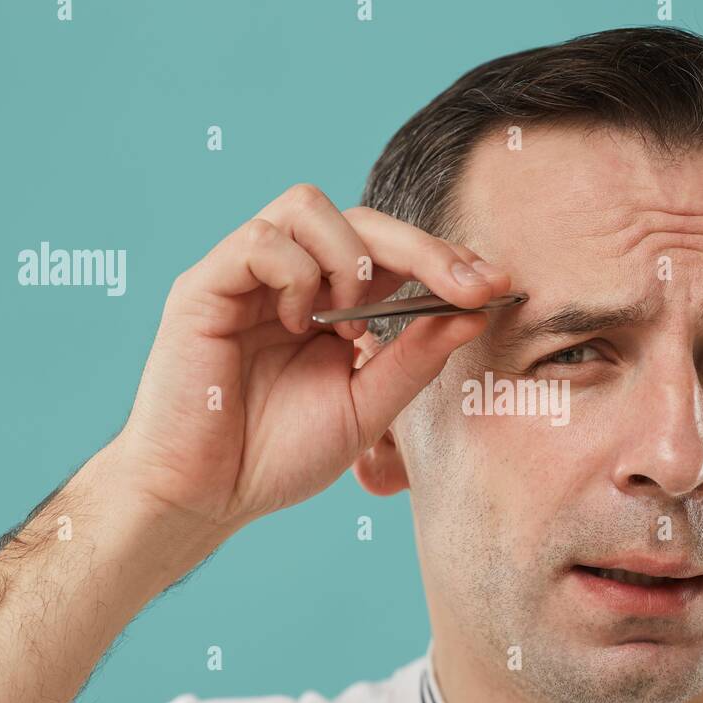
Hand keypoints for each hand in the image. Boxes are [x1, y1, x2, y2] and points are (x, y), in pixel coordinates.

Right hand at [112, 184, 508, 530]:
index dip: (444, 258)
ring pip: (307, 205)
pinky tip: (299, 323)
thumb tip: (475, 310)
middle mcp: (288, 278)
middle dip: (425, 247)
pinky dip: (295, 274)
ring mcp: (246, 276)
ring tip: (352, 319)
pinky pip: (261, 240)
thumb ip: (414, 357)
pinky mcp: (206, 285)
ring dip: (350, 256)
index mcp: (329, 304)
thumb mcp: (367, 406)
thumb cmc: (277, 456)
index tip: (497, 286)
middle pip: (362, 219)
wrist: (205, 497)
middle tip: (472, 284)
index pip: (392, 252)